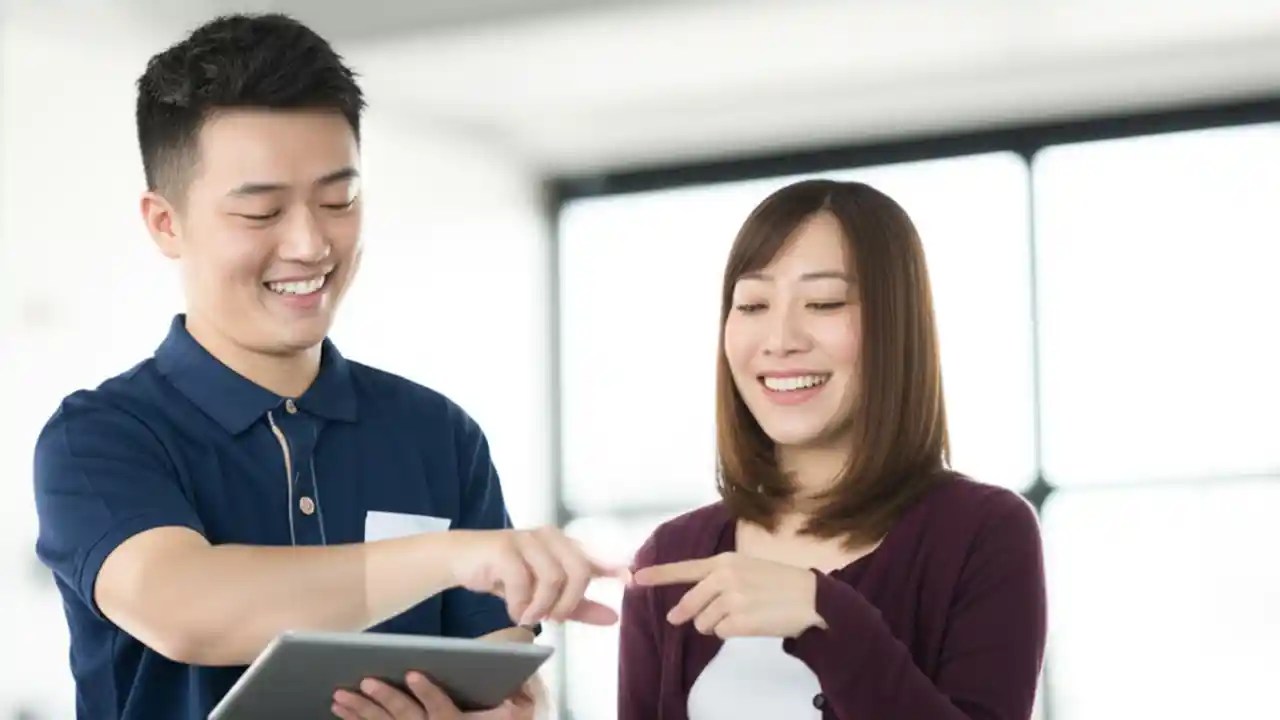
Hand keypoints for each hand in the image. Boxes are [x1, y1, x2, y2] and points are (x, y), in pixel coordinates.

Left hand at [332, 673, 535, 718]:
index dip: (429, 693)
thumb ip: (515, 707)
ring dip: (361, 713)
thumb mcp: (513, 718)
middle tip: (366, 681)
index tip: (413, 674)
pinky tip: (341, 710)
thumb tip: (518, 698)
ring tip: (340, 696)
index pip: (442, 711)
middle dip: (386, 701)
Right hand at [448, 527, 622, 626]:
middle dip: (570, 602)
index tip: (628, 580)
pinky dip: (520, 604)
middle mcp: (549, 537)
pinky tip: (514, 611)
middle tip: (553, 619)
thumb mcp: (545, 595)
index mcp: (562, 545)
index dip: (612, 567)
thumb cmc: (505, 575)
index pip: (593, 556)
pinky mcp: (504, 548)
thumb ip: (578, 606)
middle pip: (579, 570)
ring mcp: (526, 539)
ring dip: (542, 606)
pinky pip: (522, 582)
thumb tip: (614, 618)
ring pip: (552, 578)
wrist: (461, 560)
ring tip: (529, 615)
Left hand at [633, 552, 824, 637]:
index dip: (657, 574)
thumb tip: (683, 609)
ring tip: (745, 613)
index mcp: (724, 561)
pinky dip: (732, 632)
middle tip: (721, 612)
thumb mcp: (746, 569)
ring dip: (718, 625)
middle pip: (689, 606)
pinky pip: (720, 634)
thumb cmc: (778, 583)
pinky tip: (752, 622)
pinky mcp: (740, 620)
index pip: (684, 569)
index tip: (635, 577)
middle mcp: (724, 577)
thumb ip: (716, 580)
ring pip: (703, 624)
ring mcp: (732, 599)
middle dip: (694, 615)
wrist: (811, 597)